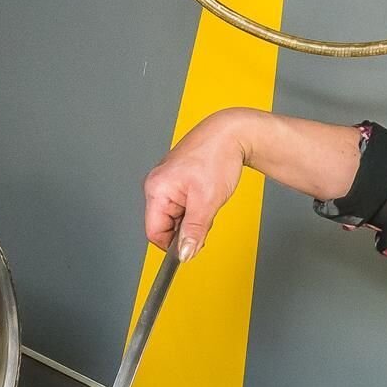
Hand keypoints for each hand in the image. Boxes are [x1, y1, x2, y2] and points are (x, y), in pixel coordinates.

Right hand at [142, 109, 251, 258]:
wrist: (232, 133)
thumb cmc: (217, 156)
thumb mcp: (207, 201)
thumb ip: (194, 231)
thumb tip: (184, 253)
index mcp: (157, 189)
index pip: (154, 232)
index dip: (173, 244)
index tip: (191, 247)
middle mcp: (157, 184)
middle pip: (164, 224)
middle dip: (186, 227)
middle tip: (205, 214)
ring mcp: (166, 180)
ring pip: (175, 215)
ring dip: (192, 216)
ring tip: (207, 199)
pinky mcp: (177, 179)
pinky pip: (181, 203)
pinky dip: (195, 206)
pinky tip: (206, 193)